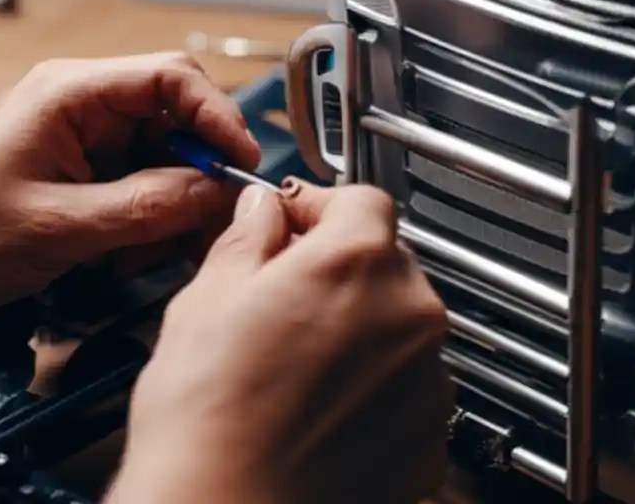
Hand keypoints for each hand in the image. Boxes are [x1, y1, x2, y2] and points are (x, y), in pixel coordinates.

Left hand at [0, 53, 258, 306]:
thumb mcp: (57, 228)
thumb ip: (145, 208)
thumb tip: (216, 192)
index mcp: (71, 93)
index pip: (174, 76)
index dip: (218, 118)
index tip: (240, 167)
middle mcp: (78, 103)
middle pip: (173, 119)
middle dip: (192, 176)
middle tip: (197, 229)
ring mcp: (74, 134)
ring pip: (156, 157)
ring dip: (163, 207)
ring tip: (138, 253)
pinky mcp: (69, 165)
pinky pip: (129, 182)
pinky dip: (137, 219)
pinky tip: (117, 255)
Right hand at [107, 181, 451, 503]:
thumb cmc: (209, 420)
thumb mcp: (205, 300)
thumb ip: (247, 239)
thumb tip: (261, 213)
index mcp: (354, 262)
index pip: (360, 198)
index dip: (316, 205)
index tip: (289, 222)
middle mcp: (409, 314)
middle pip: (383, 260)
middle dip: (335, 268)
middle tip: (276, 296)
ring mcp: (427, 380)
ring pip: (397, 326)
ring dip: (356, 328)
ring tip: (291, 363)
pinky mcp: (429, 436)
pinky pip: (405, 387)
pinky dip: (370, 386)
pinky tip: (314, 405)